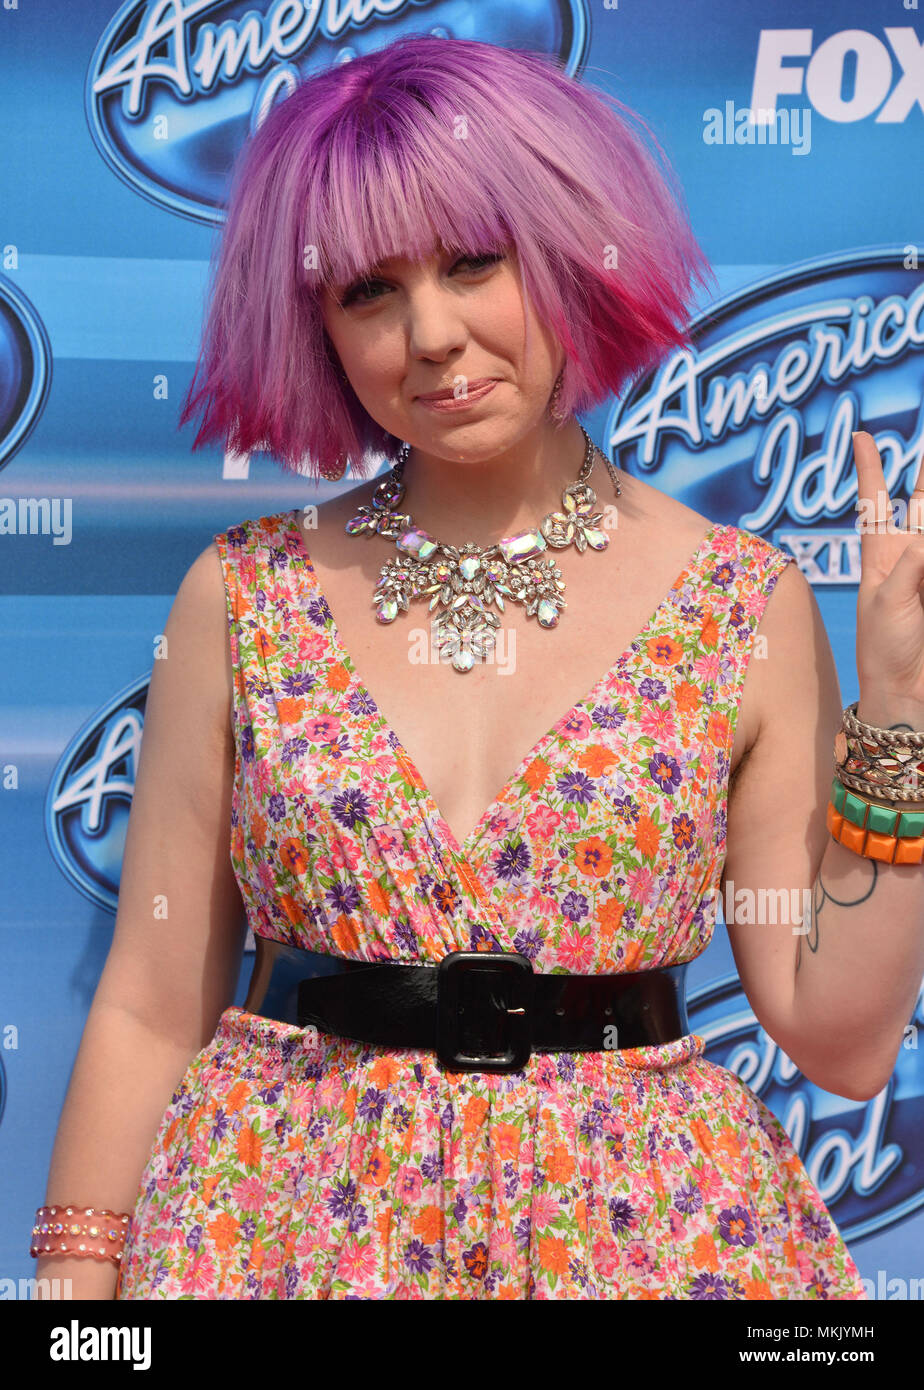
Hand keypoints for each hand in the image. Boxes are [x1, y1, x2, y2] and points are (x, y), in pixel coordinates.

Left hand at [853, 429, 923, 728]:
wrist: (907, 693)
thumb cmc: (885, 651)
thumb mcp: (888, 605)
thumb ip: (909, 568)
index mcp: (883, 558)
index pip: (875, 504)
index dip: (870, 469)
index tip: (861, 436)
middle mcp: (912, 558)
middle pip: (922, 505)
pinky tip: (923, 554)